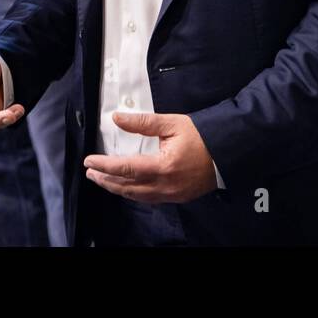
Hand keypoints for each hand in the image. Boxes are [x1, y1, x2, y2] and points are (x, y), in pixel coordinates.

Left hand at [83, 112, 217, 203]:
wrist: (228, 153)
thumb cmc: (202, 136)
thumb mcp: (172, 123)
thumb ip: (142, 123)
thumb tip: (117, 118)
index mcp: (162, 167)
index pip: (125, 168)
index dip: (104, 165)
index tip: (88, 161)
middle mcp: (164, 186)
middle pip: (127, 187)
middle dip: (105, 180)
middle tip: (90, 172)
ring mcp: (171, 195)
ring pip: (136, 196)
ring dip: (116, 188)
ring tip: (102, 180)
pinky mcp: (176, 198)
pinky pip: (148, 198)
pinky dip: (132, 193)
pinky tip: (126, 186)